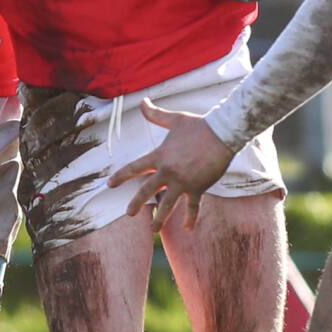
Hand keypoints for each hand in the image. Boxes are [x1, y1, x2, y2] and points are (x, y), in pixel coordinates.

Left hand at [108, 99, 236, 230]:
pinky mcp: (198, 188)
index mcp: (160, 156)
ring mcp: (182, 182)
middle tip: (128, 214)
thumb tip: (143, 101)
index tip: (109, 185)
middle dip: (136, 204)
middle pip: (147, 191)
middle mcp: (168, 172)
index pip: (134, 168)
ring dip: (160, 218)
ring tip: (153, 229)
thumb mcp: (174, 119)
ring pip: (167, 205)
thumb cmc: (198, 125)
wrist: (222, 133)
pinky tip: (187, 229)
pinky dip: (191, 218)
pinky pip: (193, 207)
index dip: (121, 176)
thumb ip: (156, 114)